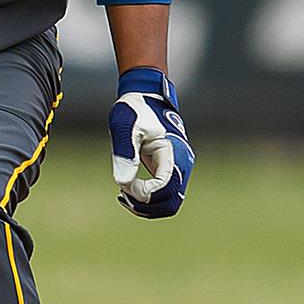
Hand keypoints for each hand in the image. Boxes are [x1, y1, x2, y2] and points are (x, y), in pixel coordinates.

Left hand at [109, 67, 192, 218]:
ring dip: (147, 206)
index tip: (124, 184)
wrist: (145, 97)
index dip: (143, 193)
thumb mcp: (124, 127)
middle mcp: (181, 164)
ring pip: (170, 203)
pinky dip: (148, 200)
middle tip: (122, 194)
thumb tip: (122, 184)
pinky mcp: (170, 171)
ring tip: (124, 194)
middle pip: (171, 202)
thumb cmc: (134, 109)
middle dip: (146, 205)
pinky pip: (164, 195)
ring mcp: (178, 169)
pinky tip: (128, 190)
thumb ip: (124, 153)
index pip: (164, 188)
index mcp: (173, 152)